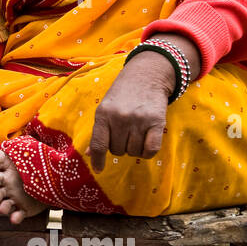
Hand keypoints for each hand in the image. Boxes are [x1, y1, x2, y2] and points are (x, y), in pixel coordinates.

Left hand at [86, 51, 175, 171]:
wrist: (146, 76)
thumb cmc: (122, 95)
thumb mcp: (105, 108)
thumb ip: (99, 131)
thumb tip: (89, 154)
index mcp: (103, 114)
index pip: (98, 145)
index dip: (97, 160)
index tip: (99, 170)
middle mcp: (120, 118)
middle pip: (117, 151)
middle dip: (120, 147)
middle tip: (125, 133)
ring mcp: (138, 120)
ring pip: (134, 152)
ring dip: (135, 148)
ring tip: (136, 132)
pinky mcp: (156, 121)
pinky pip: (151, 150)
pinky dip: (148, 151)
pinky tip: (147, 141)